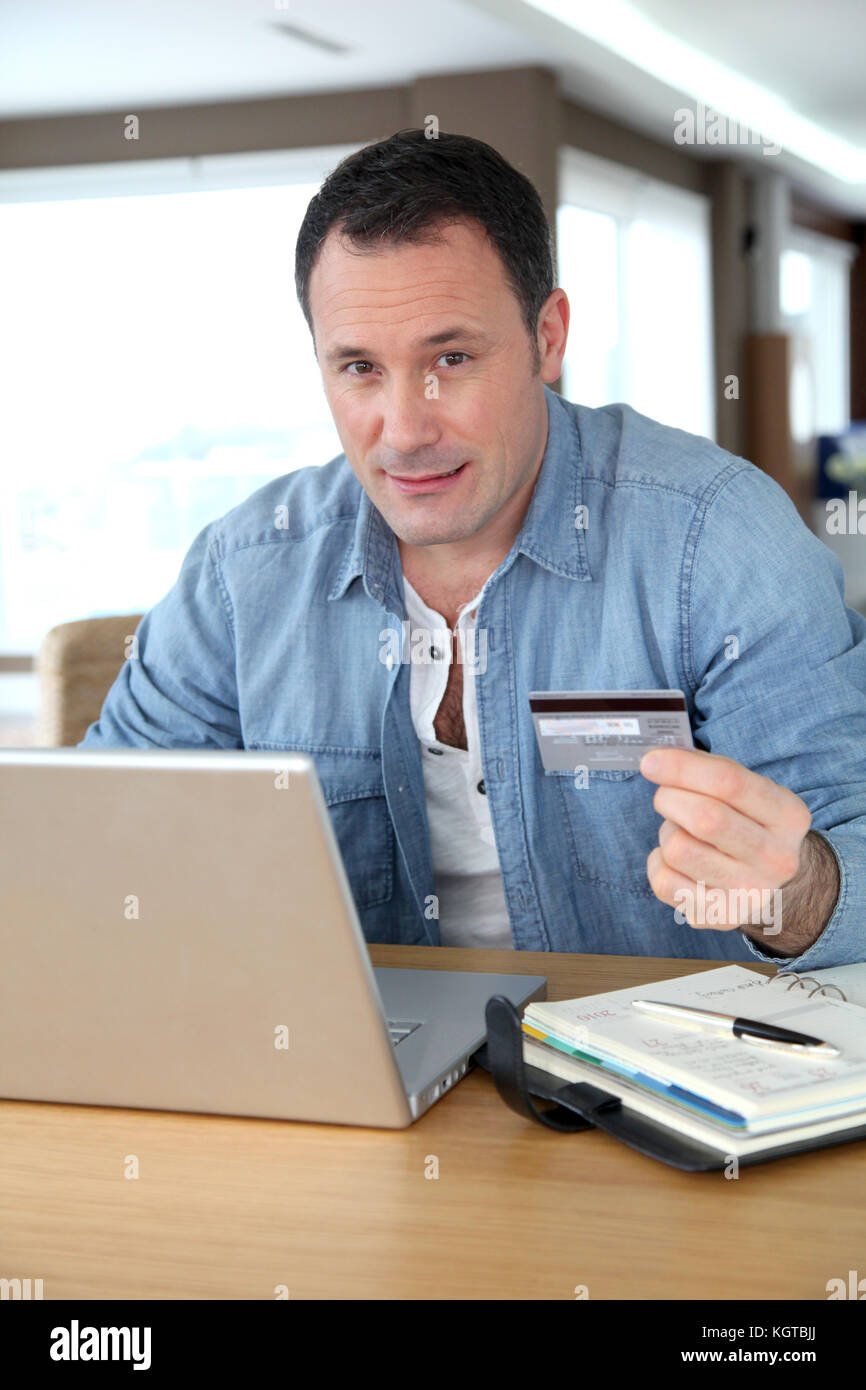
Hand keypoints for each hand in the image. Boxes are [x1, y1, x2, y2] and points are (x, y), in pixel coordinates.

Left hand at [639, 747, 811, 932]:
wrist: (778, 887)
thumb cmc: (750, 825)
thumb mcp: (750, 791)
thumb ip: (711, 771)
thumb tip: (659, 762)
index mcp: (788, 816)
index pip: (730, 783)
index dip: (682, 768)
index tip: (650, 762)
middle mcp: (777, 858)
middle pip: (705, 818)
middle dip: (670, 799)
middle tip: (666, 797)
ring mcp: (750, 893)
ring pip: (678, 849)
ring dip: (667, 832)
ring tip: (681, 832)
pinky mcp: (721, 917)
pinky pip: (664, 882)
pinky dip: (658, 863)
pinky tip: (676, 861)